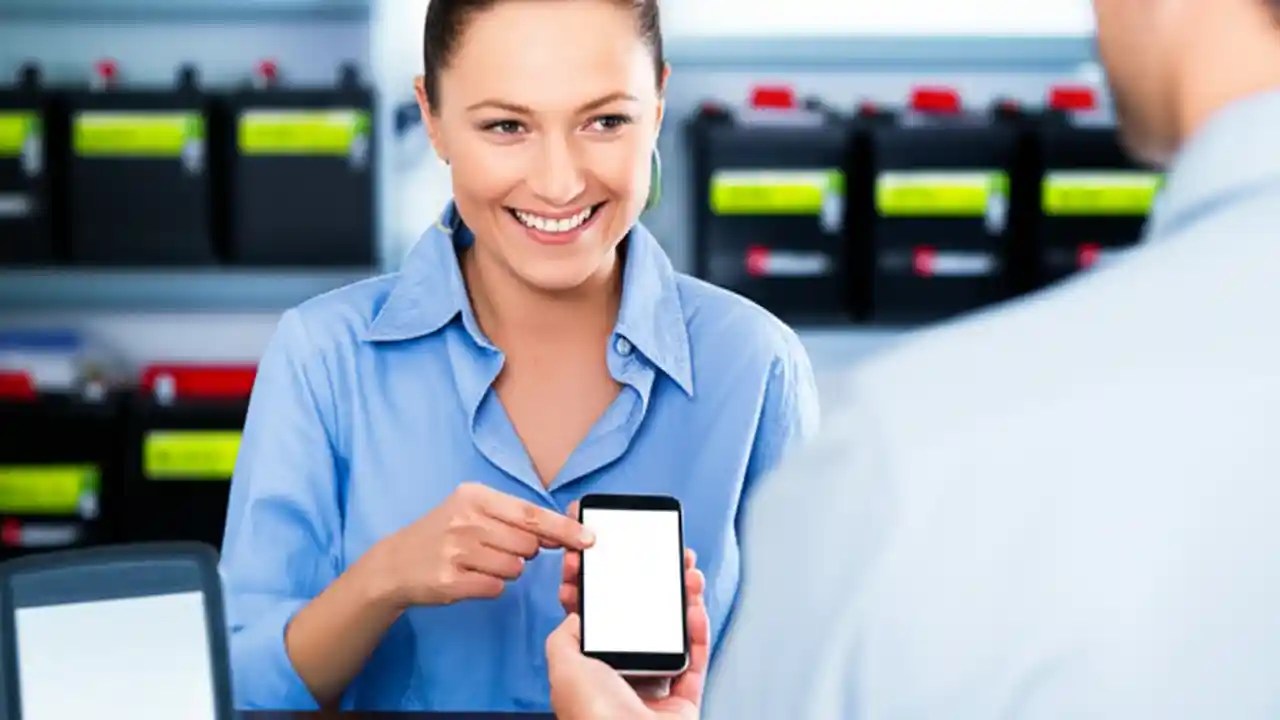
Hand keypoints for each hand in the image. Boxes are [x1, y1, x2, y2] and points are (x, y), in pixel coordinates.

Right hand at [367, 483, 594, 607]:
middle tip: (499, 549)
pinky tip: (470, 576)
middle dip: (525, 552)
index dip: (563, 528)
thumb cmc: (443, 534)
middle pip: (527, 544)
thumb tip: (560, 533)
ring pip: (515, 568)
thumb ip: (513, 517)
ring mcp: (456, 551)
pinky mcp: (450, 580)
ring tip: (480, 562)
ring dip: (506, 570)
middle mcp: (466, 520)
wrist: (395, 563)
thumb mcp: (472, 510)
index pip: (531, 513)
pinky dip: (490, 585)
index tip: (588, 539)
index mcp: (475, 496)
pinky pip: (495, 587)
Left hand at [546, 572, 709, 719]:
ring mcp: (655, 690)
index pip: (603, 624)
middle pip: (644, 625)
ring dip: (683, 603)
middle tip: (663, 563)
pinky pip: (696, 660)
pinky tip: (696, 607)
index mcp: (593, 672)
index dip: (612, 592)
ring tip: (687, 574)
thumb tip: (576, 614)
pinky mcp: (684, 700)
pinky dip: (698, 633)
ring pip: (674, 637)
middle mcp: (624, 679)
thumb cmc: (593, 716)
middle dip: (655, 592)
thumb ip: (564, 636)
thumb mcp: (564, 665)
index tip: (618, 565)